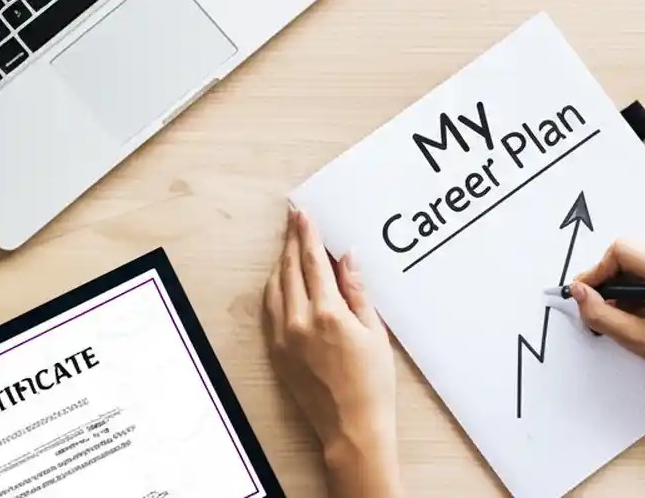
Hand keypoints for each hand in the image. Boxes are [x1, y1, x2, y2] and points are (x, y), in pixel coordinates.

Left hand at [263, 208, 400, 495]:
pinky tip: (282, 280)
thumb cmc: (372, 384)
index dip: (308, 234)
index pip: (313, 262)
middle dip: (291, 241)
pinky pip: (270, 310)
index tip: (303, 214)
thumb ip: (357, 291)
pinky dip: (274, 288)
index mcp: (327, 314)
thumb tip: (348, 257)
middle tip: (294, 219)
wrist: (351, 428)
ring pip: (275, 287)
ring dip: (281, 262)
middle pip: (290, 269)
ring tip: (290, 245)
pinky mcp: (277, 353)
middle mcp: (299, 322)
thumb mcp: (374, 332)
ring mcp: (283, 338)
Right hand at [570, 241, 644, 394]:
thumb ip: (601, 314)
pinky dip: (642, 284)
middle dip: (609, 279)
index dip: (596, 271)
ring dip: (625, 282)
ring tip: (621, 314)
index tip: (584, 294)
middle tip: (598, 307)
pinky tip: (641, 310)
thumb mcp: (640, 339)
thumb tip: (578, 293)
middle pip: (630, 253)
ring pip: (642, 260)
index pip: (620, 250)